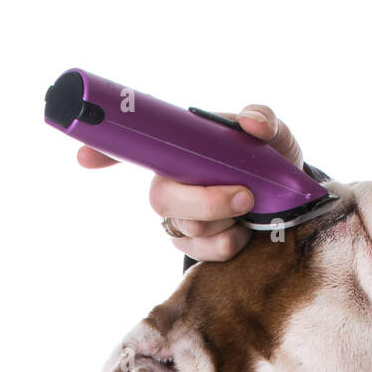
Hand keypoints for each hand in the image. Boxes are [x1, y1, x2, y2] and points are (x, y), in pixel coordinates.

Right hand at [76, 105, 303, 261]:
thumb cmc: (270, 161)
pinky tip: (244, 231)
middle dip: (203, 202)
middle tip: (243, 196)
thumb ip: (263, 120)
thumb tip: (250, 123)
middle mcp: (171, 181)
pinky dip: (230, 243)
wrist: (288, 204)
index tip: (83, 156)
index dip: (103, 150)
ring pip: (185, 227)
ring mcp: (178, 216)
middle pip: (161, 198)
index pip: (133, 147)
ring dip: (224, 222)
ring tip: (250, 208)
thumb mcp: (273, 134)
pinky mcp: (191, 246)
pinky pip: (202, 252)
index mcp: (180, 148)